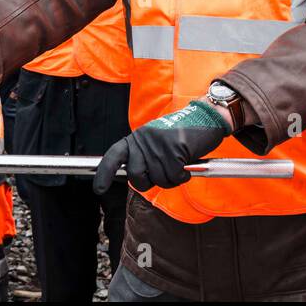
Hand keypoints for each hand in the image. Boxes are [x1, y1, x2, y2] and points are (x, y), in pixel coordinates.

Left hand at [93, 100, 230, 194]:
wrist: (206, 116)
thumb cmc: (182, 134)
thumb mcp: (157, 140)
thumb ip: (144, 156)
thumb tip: (136, 177)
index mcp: (138, 137)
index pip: (114, 156)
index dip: (103, 174)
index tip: (99, 189)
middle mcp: (144, 140)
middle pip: (137, 177)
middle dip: (150, 182)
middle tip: (165, 173)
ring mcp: (158, 144)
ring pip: (159, 180)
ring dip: (172, 178)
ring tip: (179, 164)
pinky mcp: (174, 148)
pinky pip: (175, 176)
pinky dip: (183, 175)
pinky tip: (187, 163)